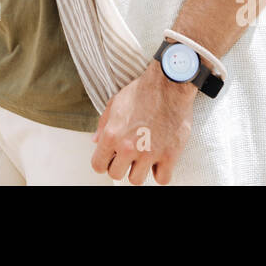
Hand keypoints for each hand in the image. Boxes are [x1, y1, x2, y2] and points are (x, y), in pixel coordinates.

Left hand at [90, 61, 195, 184]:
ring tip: (144, 158)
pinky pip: (161, 179)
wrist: (169, 84)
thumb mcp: (115, 103)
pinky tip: (160, 161)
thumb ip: (103, 125)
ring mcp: (150, 153)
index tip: (111, 158)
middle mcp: (128, 147)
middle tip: (129, 156)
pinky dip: (160, 173)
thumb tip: (95, 141)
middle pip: (116, 175)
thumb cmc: (142, 91)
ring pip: (136, 180)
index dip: (103, 162)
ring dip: (139, 170)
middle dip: (121, 166)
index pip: (98, 165)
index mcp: (112, 135)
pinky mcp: (170, 155)